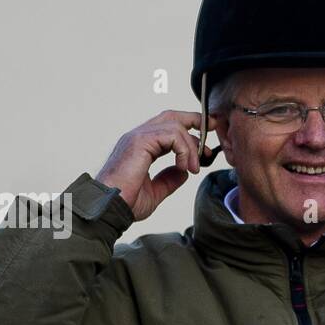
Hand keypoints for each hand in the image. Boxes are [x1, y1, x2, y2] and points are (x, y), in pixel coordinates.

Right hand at [96, 110, 219, 221]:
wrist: (111, 207)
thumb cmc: (126, 202)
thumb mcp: (155, 191)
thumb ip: (169, 179)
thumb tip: (184, 171)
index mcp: (141, 147)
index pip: (168, 128)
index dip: (189, 131)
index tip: (206, 144)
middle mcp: (138, 137)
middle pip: (171, 116)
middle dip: (195, 120)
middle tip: (213, 129)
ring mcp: (138, 137)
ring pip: (175, 126)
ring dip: (192, 146)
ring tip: (194, 167)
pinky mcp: (140, 141)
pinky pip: (171, 135)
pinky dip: (184, 150)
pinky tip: (185, 166)